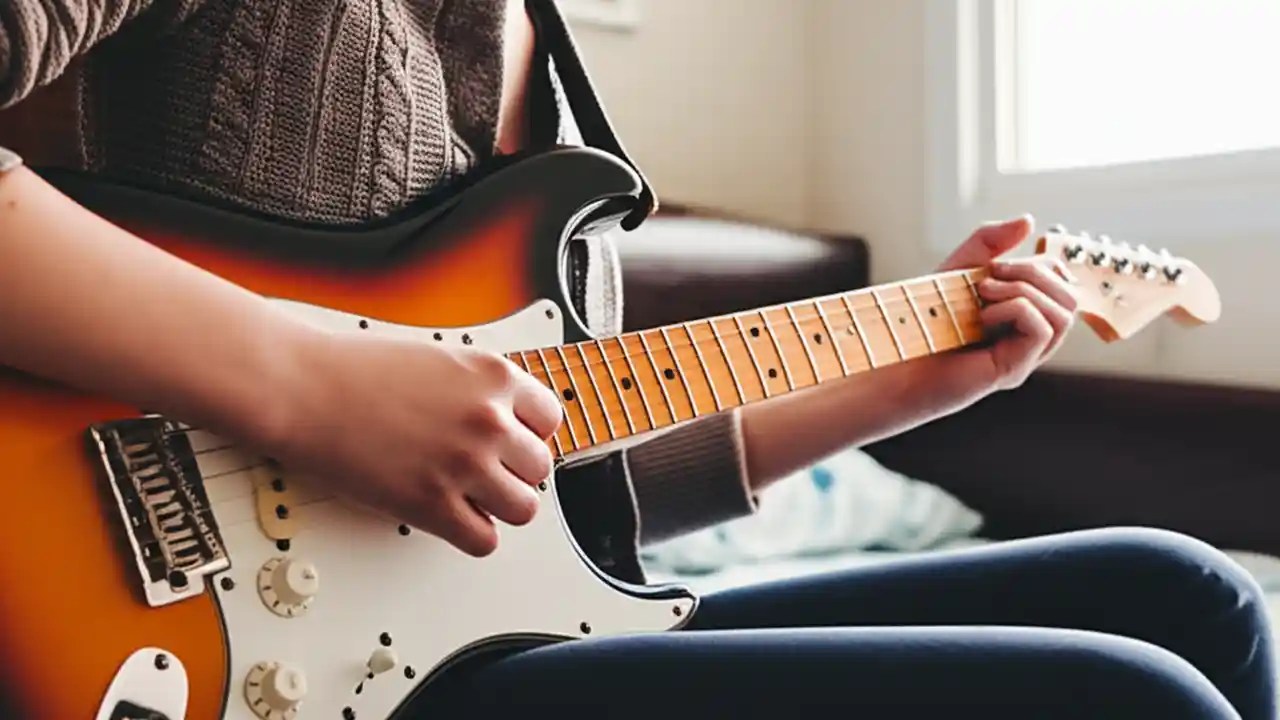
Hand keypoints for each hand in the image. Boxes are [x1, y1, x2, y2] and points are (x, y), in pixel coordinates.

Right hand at [261, 330, 562, 556]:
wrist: (304, 389)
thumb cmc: (356, 370)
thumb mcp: (439, 357)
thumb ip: (479, 387)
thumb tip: (507, 419)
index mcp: (492, 376)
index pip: (550, 419)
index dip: (528, 434)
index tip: (511, 442)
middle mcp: (488, 419)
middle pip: (539, 467)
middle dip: (513, 471)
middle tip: (483, 471)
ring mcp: (464, 463)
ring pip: (523, 508)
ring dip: (498, 506)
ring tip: (469, 496)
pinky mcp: (433, 503)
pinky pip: (484, 540)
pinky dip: (471, 534)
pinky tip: (449, 516)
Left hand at [931, 214, 1078, 398]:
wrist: (896, 356)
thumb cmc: (924, 317)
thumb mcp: (960, 268)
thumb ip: (991, 242)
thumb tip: (1029, 220)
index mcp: (1025, 316)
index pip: (1062, 283)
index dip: (1040, 265)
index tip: (996, 265)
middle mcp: (1031, 340)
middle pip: (1070, 297)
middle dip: (1033, 274)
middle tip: (989, 277)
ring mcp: (1025, 358)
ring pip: (1064, 314)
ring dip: (1025, 290)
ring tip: (984, 294)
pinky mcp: (1014, 370)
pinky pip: (1042, 329)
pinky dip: (1014, 309)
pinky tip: (981, 317)